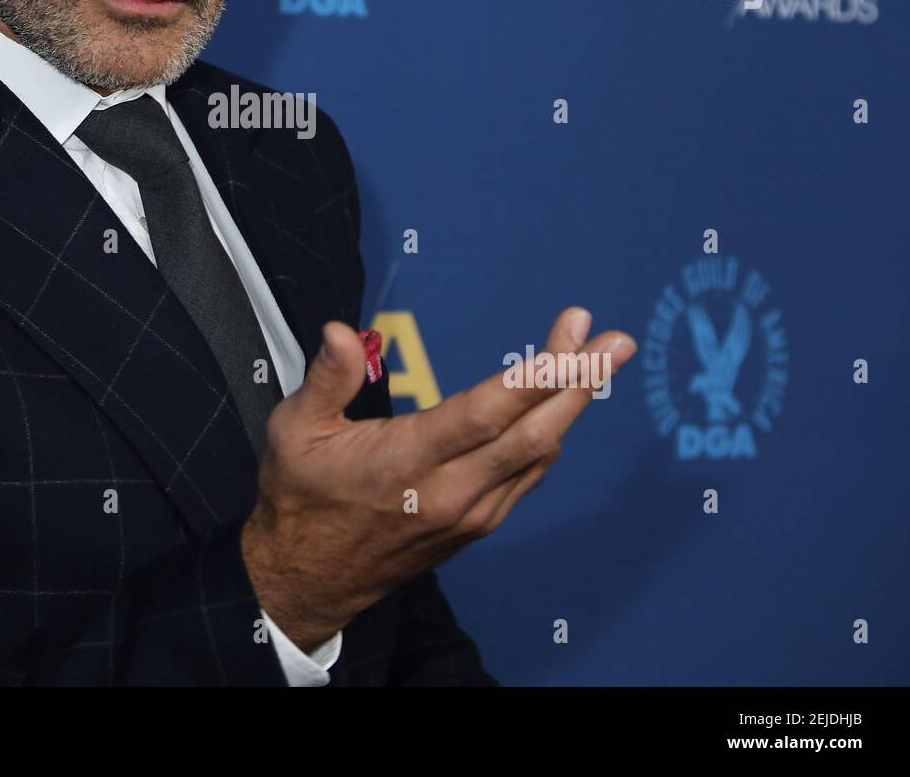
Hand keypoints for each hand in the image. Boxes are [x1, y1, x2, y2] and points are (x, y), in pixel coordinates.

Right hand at [241, 307, 634, 651]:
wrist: (308, 577)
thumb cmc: (301, 498)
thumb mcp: (293, 431)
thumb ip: (326, 379)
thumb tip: (340, 332)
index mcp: (405, 463)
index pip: (486, 414)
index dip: (538, 374)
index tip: (573, 335)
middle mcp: (449, 492)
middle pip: (533, 433)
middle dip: (580, 383)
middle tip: (617, 342)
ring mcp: (469, 513)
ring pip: (539, 456)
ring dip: (572, 405)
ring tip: (596, 359)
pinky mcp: (476, 525)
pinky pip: (527, 476)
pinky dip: (549, 436)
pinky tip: (560, 406)